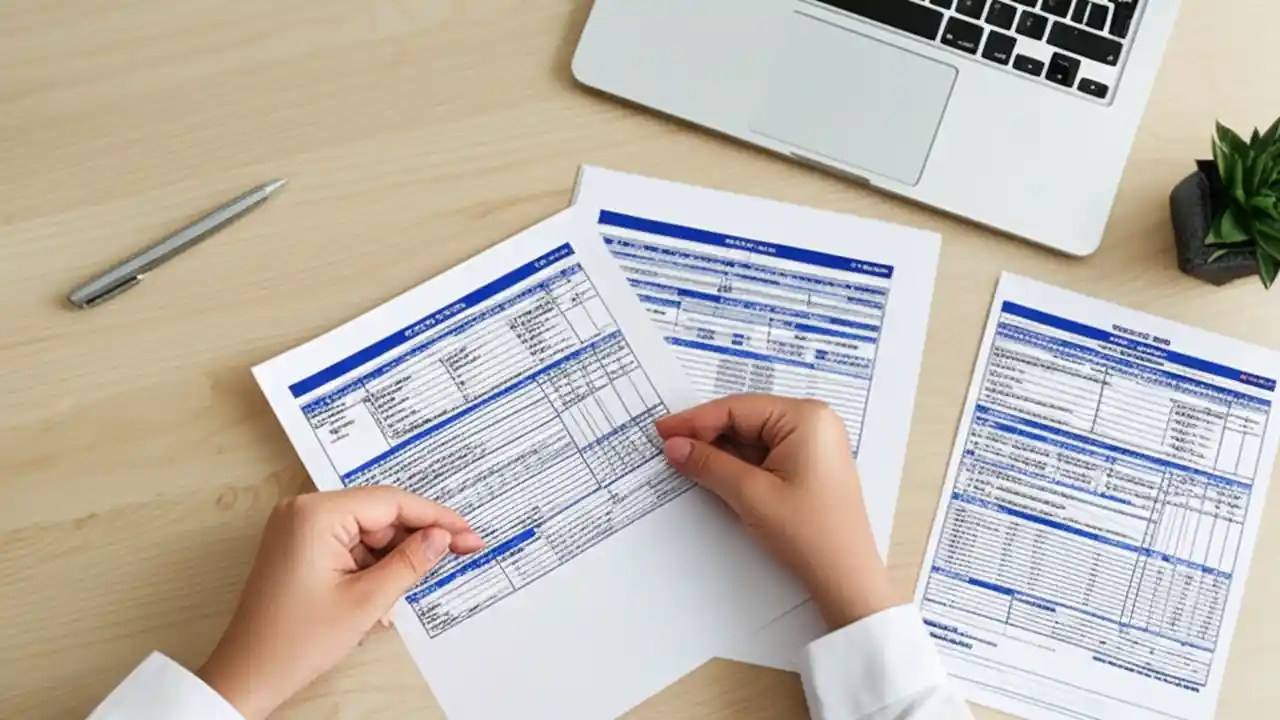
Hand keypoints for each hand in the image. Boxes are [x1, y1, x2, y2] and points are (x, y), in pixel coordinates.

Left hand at [198, 486, 483, 718]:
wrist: (248, 675)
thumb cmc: (296, 641)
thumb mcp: (366, 601)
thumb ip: (410, 562)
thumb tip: (442, 537)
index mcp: (316, 514)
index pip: (391, 502)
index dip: (436, 517)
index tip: (468, 533)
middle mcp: (304, 511)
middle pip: (380, 515)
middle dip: (418, 538)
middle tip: (461, 552)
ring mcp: (300, 529)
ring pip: (368, 532)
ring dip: (394, 559)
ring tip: (410, 589)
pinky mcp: (300, 547)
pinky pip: (350, 546)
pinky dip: (372, 567)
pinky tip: (385, 594)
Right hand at [656, 394, 897, 629]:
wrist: (846, 578)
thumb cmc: (809, 533)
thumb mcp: (751, 495)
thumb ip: (709, 464)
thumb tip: (675, 446)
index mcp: (806, 418)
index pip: (738, 408)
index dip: (696, 420)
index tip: (663, 431)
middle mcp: (813, 422)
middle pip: (746, 419)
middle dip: (707, 435)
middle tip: (669, 447)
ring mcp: (814, 444)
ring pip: (753, 437)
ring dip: (721, 451)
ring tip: (686, 462)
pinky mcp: (810, 465)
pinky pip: (766, 453)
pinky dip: (739, 463)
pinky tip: (715, 472)